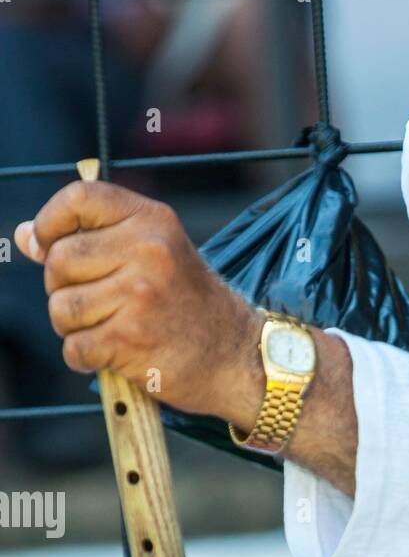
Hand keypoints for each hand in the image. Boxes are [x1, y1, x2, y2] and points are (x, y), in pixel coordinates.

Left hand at [14, 180, 260, 415]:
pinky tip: (110, 355)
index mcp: (152, 221)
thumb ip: (92, 240)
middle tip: (93, 304)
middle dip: (62, 288)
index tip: (46, 244)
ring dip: (73, 328)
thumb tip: (25, 238)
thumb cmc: (189, 306)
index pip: (78, 199)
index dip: (50, 222)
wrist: (235, 357)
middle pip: (59, 260)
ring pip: (61, 308)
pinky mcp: (132, 339)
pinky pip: (75, 347)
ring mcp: (139, 296)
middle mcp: (147, 252)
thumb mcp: (154, 254)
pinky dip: (84, 358)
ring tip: (106, 330)